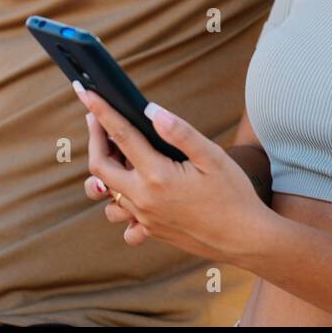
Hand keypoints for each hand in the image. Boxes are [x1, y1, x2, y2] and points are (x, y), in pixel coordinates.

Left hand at [75, 86, 265, 262]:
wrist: (245, 239)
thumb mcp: (213, 157)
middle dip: (95, 140)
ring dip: (106, 175)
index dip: (101, 112)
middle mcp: (143, 199)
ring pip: (107, 196)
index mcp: (157, 175)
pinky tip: (137, 193)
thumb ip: (180, 133)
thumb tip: (151, 110)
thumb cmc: (234, 194)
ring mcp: (144, 218)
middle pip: (100, 168)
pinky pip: (124, 221)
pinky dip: (122, 206)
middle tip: (97, 119)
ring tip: (119, 155)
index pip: (120, 136)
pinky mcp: (151, 231)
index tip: (86, 93)